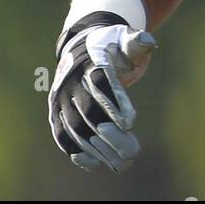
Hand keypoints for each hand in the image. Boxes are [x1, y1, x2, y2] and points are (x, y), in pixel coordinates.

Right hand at [49, 15, 156, 172]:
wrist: (84, 48)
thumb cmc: (113, 47)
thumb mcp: (126, 40)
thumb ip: (137, 43)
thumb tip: (147, 41)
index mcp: (90, 59)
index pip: (101, 81)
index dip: (115, 101)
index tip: (132, 122)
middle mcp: (71, 81)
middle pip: (88, 110)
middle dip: (110, 133)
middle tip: (133, 151)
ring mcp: (61, 99)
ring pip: (75, 128)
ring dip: (97, 148)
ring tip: (121, 162)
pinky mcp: (57, 114)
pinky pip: (62, 135)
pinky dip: (77, 151)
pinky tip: (96, 163)